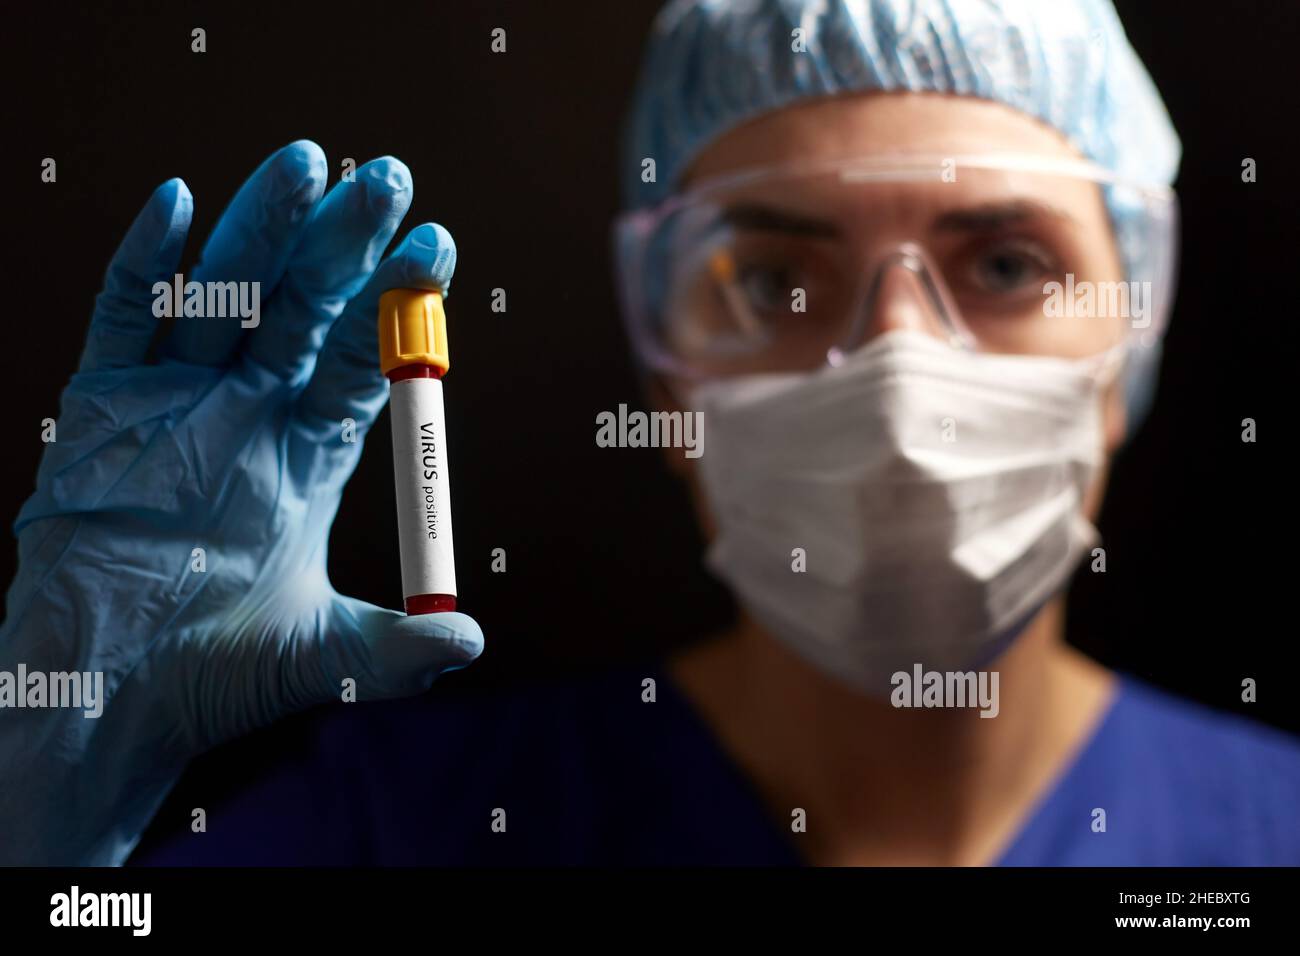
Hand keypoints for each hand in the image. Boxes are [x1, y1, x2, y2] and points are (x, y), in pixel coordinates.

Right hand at [0, 141, 482, 864]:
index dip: (397, 307)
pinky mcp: (104, 406)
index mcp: (306, 451)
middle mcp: (248, 411)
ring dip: (262, 229)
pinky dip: (145, 265)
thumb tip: (472, 640)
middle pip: (304, 308)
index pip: (362, 359)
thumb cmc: (215, 678)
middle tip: (390, 178)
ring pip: (224, 294)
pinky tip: (180, 202)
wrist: (106, 701)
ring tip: (307, 161)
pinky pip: (126, 321)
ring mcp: (177, 400)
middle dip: (344, 245)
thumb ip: (400, 647)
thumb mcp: (324, 657)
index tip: (436, 247)